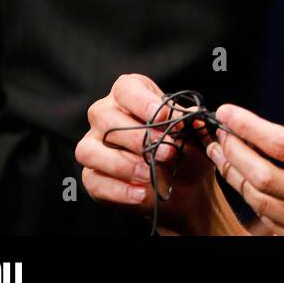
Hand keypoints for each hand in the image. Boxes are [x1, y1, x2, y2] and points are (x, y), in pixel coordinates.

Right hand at [76, 74, 219, 233]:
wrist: (184, 185)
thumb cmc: (184, 148)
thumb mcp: (192, 133)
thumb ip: (191, 122)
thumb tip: (192, 116)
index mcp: (130, 95)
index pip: (126, 89)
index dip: (142, 101)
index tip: (163, 117)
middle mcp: (105, 115)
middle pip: (105, 118)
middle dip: (138, 137)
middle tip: (167, 151)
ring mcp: (93, 146)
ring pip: (90, 150)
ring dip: (123, 164)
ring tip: (150, 173)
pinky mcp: (91, 176)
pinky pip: (94, 181)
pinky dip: (119, 189)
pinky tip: (141, 193)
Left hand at [207, 104, 283, 234]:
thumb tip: (276, 135)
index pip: (282, 142)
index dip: (248, 126)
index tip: (228, 113)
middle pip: (263, 175)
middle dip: (234, 152)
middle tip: (221, 135)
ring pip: (262, 202)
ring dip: (236, 177)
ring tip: (224, 156)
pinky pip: (273, 223)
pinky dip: (256, 202)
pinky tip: (246, 185)